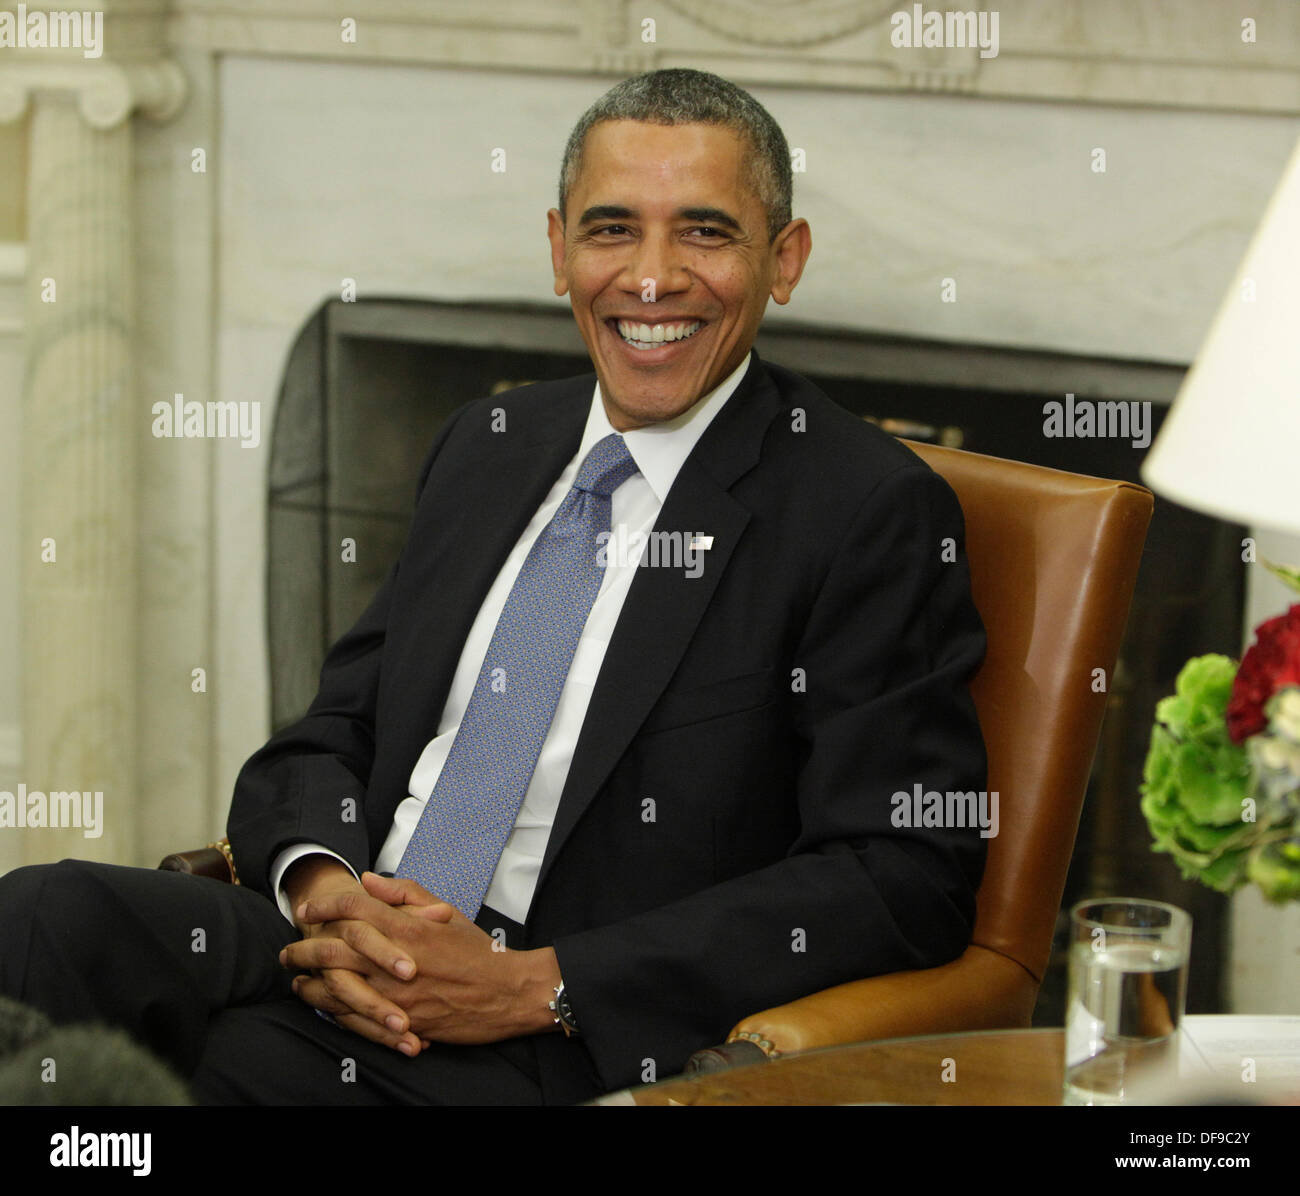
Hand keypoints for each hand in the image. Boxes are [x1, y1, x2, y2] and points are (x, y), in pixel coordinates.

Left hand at [284, 874, 560, 1044]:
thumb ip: (404, 893)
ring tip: (295, 978)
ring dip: (308, 982)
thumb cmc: (476, 951)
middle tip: (288, 949)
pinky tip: (321, 1004)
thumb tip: (369, 880)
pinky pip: (353, 1017)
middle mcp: (393, 960)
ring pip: (335, 988)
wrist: (505, 992)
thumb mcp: (444, 911)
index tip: (308, 908)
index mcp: (406, 927)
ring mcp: (394, 995)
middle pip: (332, 949)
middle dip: (302, 948)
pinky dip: (330, 1010)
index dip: (324, 905)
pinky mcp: (399, 1023)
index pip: (352, 908)